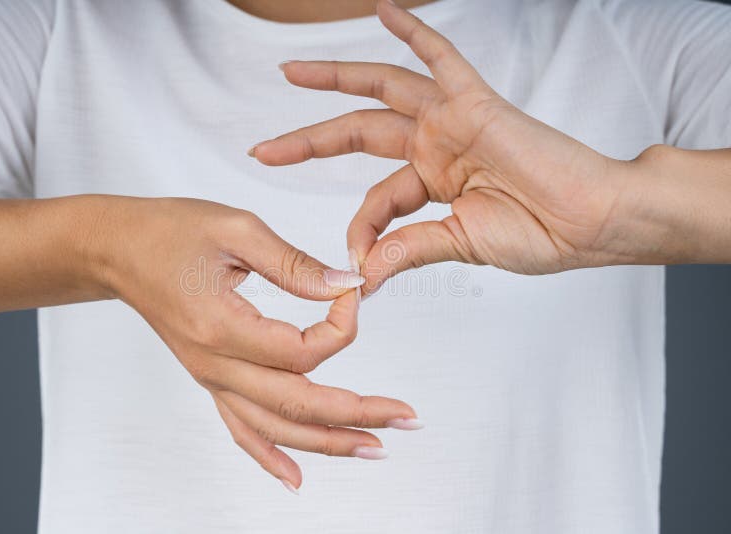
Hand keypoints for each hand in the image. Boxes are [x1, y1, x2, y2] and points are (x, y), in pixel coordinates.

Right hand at [99, 197, 418, 489]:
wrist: (118, 251)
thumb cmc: (170, 232)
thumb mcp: (236, 229)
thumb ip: (294, 263)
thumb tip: (345, 285)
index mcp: (222, 327)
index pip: (303, 352)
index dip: (342, 327)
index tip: (353, 293)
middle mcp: (216, 365)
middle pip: (297, 404)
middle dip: (357, 414)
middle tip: (406, 417)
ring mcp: (212, 378)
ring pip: (275, 427)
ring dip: (327, 441)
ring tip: (374, 448)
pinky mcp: (210, 378)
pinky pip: (241, 430)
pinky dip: (271, 456)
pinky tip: (295, 477)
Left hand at [250, 0, 627, 288]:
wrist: (592, 221)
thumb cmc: (540, 234)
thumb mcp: (459, 245)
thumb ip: (408, 249)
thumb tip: (362, 275)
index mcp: (433, 185)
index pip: (376, 201)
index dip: (360, 229)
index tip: (355, 262)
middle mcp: (437, 147)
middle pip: (359, 133)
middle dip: (308, 140)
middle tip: (264, 150)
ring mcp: (454, 120)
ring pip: (383, 88)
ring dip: (336, 77)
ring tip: (291, 72)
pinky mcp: (476, 101)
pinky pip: (440, 56)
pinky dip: (413, 31)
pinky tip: (382, 9)